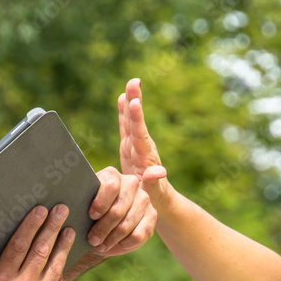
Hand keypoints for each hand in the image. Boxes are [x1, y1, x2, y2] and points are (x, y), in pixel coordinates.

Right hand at [0, 204, 74, 280]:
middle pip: (41, 251)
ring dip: (64, 245)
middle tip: (62, 210)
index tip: (40, 210)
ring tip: (70, 230)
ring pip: (55, 266)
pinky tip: (64, 257)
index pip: (19, 245)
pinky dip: (61, 270)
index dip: (31, 226)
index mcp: (1, 280)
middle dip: (53, 227)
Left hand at [82, 166, 155, 257]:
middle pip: (118, 209)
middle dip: (103, 228)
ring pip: (127, 224)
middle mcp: (131, 183)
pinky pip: (139, 234)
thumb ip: (79, 199)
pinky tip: (116, 244)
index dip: (100, 203)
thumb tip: (67, 198)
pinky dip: (125, 243)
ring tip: (101, 245)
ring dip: (112, 239)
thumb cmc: (89, 214)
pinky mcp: (152, 215)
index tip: (91, 216)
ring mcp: (143, 199)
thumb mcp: (81, 205)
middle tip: (92, 240)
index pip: (111, 186)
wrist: (103, 226)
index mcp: (111, 175)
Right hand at [118, 78, 167, 201]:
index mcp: (144, 157)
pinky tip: (123, 98)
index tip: (135, 102)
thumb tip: (158, 171)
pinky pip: (126, 127)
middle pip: (135, 122)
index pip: (139, 134)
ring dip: (130, 101)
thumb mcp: (154, 193)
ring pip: (131, 121)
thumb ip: (154, 182)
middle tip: (134, 82)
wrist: (158, 199)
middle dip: (134, 101)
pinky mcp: (130, 147)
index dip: (136, 118)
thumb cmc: (154, 198)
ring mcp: (135, 146)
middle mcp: (140, 147)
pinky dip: (124, 113)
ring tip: (132, 83)